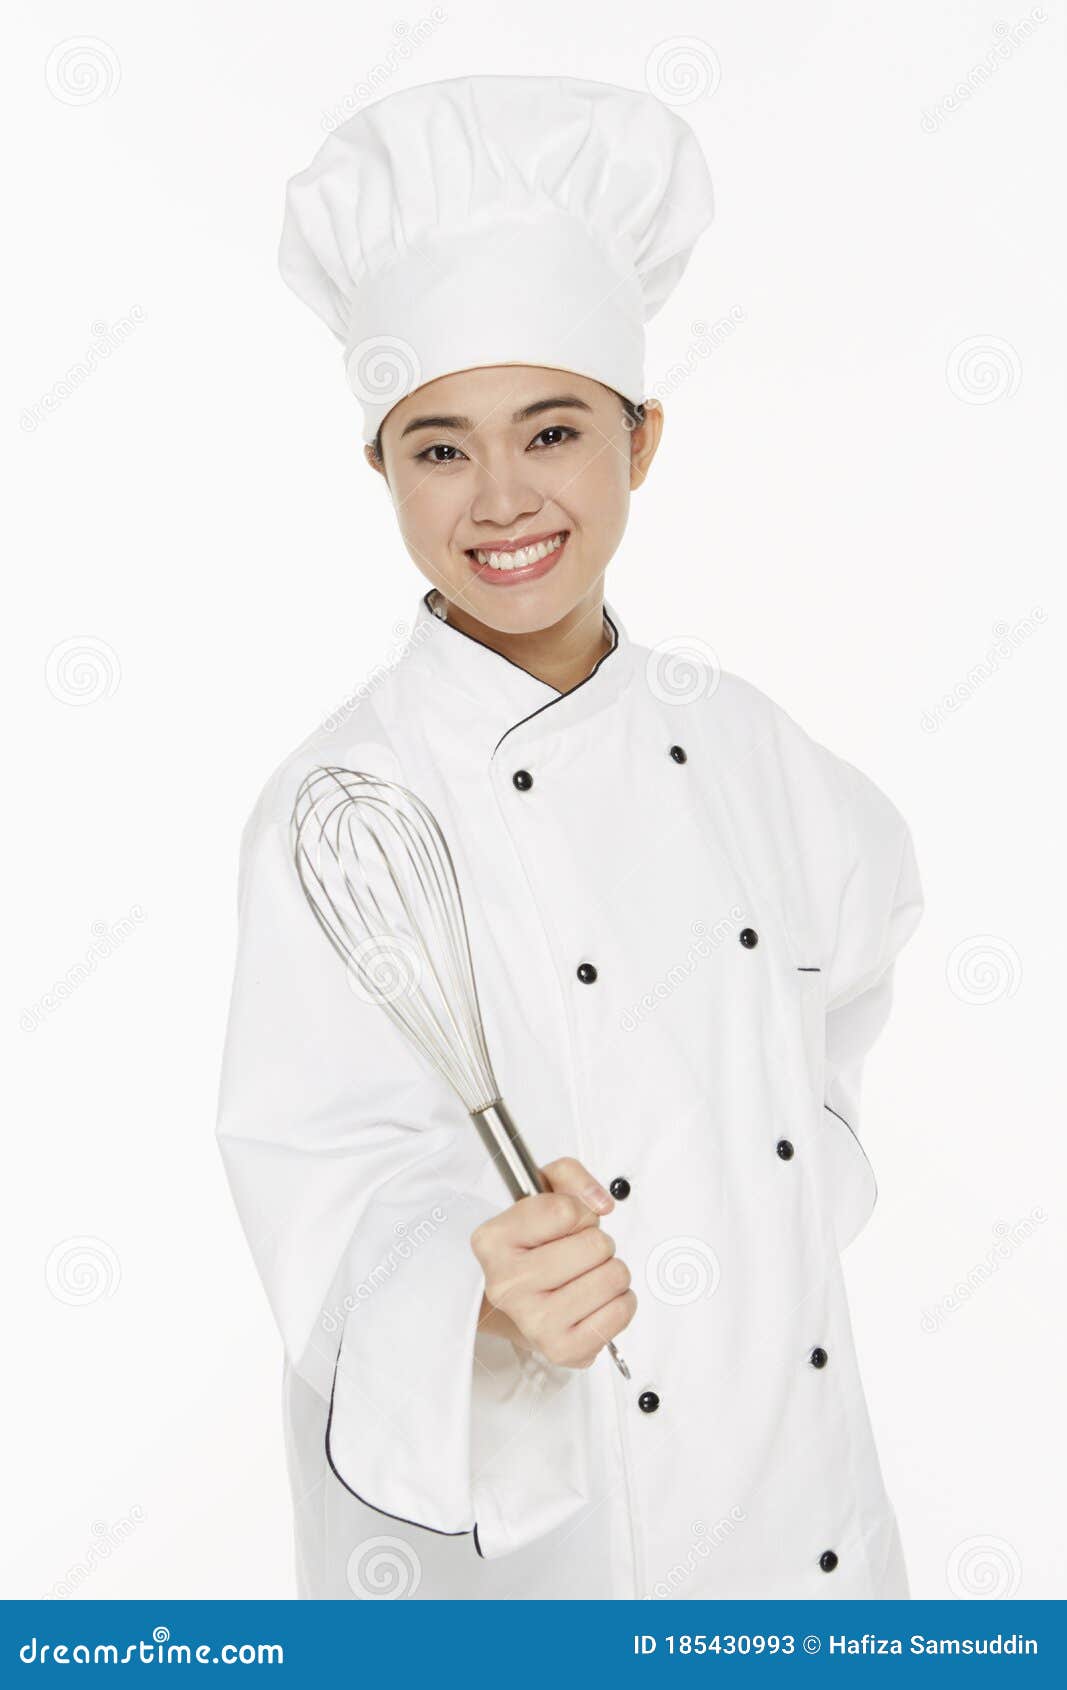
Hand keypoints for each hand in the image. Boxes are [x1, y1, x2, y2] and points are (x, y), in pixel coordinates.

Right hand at [470, 1156, 636, 1368]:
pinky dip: (620, 1302)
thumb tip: (601, 1204)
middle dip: (597, 1243)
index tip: (566, 1224)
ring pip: (614, 1276)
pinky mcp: (562, 1349)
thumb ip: (569, 1175)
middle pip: (596, 1244)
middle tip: (577, 1254)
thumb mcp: (539, 1195)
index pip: (565, 1210)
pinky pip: (621, 1312)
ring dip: (611, 1271)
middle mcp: (507, 1284)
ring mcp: (534, 1321)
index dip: (579, 1212)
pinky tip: (596, 1301)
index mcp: (493, 1241)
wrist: (512, 1306)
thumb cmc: (531, 1249)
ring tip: (587, 1276)